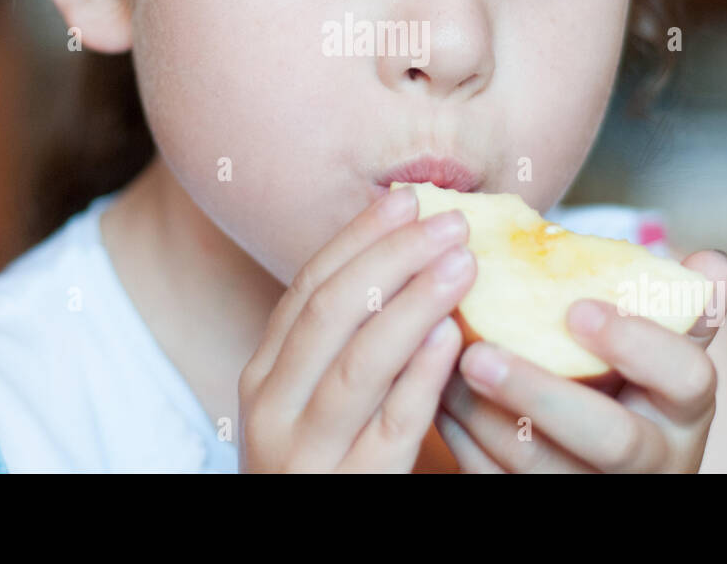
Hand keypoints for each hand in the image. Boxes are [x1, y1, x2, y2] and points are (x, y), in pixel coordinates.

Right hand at [238, 186, 477, 471]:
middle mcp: (270, 408)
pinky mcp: (347, 493)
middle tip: (450, 222)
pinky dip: (419, 381)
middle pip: (329, 314)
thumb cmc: (331, 461)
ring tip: (462, 265)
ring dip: (411, 306)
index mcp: (264, 373)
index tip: (408, 198)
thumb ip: (350, 338)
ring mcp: (303, 455)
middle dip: (390, 259)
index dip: (360, 238)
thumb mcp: (317, 398)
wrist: (304, 541)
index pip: (308, 287)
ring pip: (356, 366)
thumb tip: (408, 250)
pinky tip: (453, 342)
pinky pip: (388, 431)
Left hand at [435, 250, 726, 472]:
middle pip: (610, 440)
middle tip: (479, 351)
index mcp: (685, 407)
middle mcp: (653, 459)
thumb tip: (712, 261)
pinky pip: (496, 482)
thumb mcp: (659, 347)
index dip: (637, 342)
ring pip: (539, 469)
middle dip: (539, 393)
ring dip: (483, 414)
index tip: (577, 307)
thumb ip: (671, 304)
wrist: (598, 460)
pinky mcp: (539, 507)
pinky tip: (434, 391)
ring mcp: (592, 489)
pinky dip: (462, 437)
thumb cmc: (625, 377)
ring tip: (443, 362)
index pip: (687, 377)